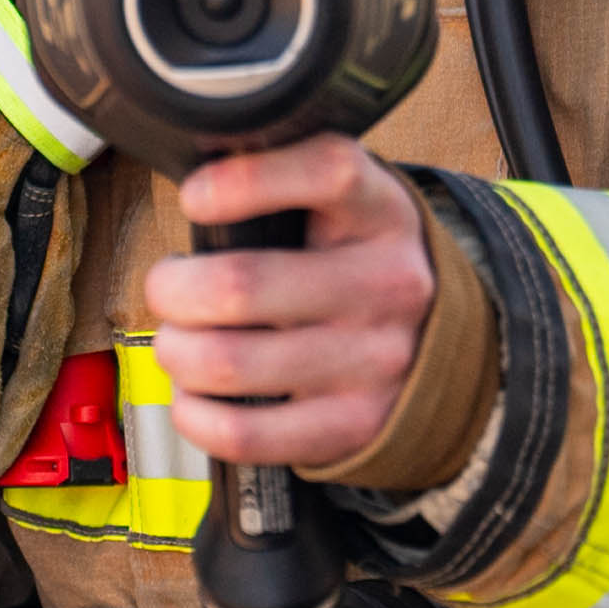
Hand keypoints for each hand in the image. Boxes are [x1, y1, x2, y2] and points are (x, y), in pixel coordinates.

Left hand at [143, 138, 435, 470]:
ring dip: (175, 352)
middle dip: (171, 288)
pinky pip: (243, 433)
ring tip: (179, 342)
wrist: (441, 341)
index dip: (246, 181)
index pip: (328, 174)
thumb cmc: (353, 259)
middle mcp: (388, 285)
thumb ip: (281, 186)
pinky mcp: (355, 425)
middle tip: (167, 288)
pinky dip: (193, 414)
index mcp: (382, 213)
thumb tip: (189, 190)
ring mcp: (375, 362)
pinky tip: (193, 395)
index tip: (194, 197)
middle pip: (240, 285)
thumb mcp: (344, 204)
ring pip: (227, 362)